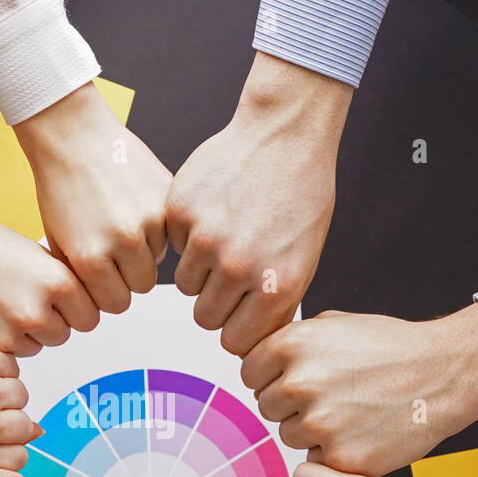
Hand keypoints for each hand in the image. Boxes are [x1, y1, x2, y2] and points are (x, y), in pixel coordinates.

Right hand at [0, 172, 95, 355]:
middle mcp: (38, 311)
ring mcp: (12, 332)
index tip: (66, 304)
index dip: (76, 309)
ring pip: (37, 347)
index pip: (90, 316)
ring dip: (27, 333)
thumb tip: (83, 301)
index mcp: (59, 282)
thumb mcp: (36, 253)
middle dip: (51, 322)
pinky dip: (4, 341)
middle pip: (64, 335)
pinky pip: (11, 353)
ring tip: (4, 304)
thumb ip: (62, 281)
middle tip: (27, 301)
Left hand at [14, 83, 170, 311]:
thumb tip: (102, 302)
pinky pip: (169, 234)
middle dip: (128, 277)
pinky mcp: (166, 199)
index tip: (103, 280)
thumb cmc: (59, 186)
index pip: (114, 304)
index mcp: (90, 257)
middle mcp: (123, 241)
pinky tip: (135, 210)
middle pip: (140, 288)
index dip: (108, 293)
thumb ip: (82, 277)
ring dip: (143, 252)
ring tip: (123, 226)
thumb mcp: (58, 242)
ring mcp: (149, 219)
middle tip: (115, 256)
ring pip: (157, 261)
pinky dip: (156, 230)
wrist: (73, 135)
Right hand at [166, 53, 349, 354]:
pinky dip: (187, 237)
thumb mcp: (304, 258)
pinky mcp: (181, 213)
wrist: (285, 134)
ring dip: (200, 270)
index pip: (236, 342)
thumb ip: (275, 303)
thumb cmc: (302, 193)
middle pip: (206, 318)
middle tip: (230, 274)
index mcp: (275, 286)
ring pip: (186, 286)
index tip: (239, 316)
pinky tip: (214, 213)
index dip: (236, 329)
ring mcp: (206, 240)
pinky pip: (174, 248)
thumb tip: (249, 339)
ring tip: (224, 239)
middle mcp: (239, 268)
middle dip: (216, 301)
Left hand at [240, 306, 477, 475]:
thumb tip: (257, 359)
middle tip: (332, 395)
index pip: (250, 372)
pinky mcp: (341, 456)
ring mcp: (319, 422)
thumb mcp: (333, 324)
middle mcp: (299, 382)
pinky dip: (334, 451)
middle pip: (267, 405)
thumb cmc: (393, 347)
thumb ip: (290, 342)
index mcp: (291, 345)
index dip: (273, 376)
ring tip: (350, 411)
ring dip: (311, 429)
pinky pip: (315, 460)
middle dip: (291, 403)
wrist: (446, 372)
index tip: (297, 377)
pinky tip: (361, 431)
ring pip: (288, 434)